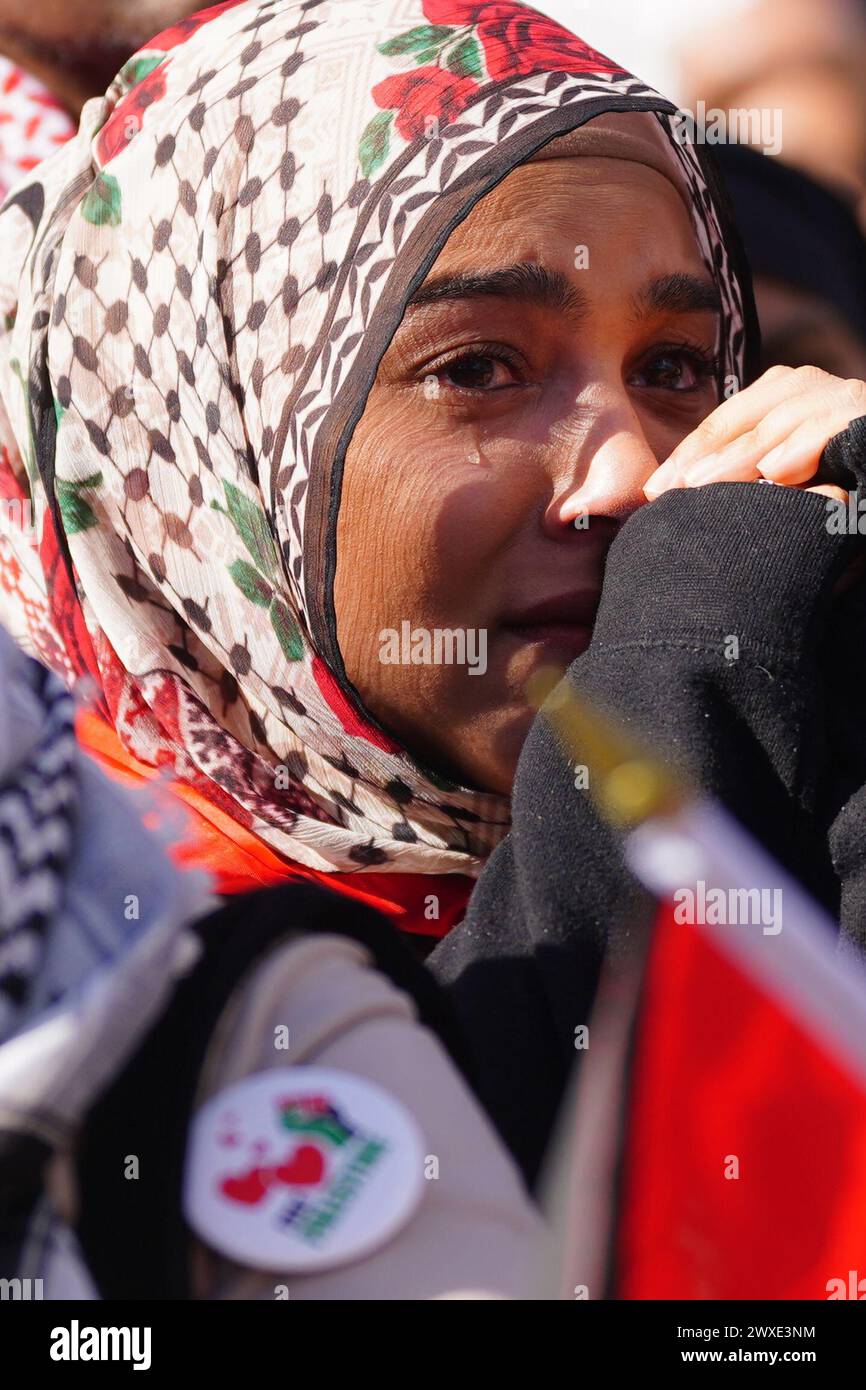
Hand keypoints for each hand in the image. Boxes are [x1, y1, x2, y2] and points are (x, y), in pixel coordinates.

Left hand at [644, 364, 865, 503]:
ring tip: (703, 488)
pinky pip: (832, 426)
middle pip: (744, 421)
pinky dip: (805, 446)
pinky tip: (778, 472)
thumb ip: (743, 483)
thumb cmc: (835, 495)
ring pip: (781, 423)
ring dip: (740, 458)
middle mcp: (810, 390)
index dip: (685, 456)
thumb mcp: (779, 485)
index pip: (723, 425)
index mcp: (781, 399)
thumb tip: (672, 500)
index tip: (651, 493)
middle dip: (702, 458)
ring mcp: (843, 399)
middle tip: (668, 492)